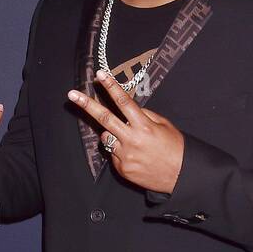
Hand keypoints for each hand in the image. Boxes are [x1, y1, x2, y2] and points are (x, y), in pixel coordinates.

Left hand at [67, 69, 183, 193]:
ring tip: (131, 142)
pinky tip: (135, 156)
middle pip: (104, 119)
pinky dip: (119, 152)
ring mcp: (125, 156)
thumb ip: (144, 115)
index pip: (124, 102)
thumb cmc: (175, 148)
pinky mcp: (122, 169)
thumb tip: (127, 109)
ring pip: (106, 138)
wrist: (181, 176)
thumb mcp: (164, 125)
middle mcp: (132, 140)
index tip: (100, 75)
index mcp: (144, 126)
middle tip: (72, 94)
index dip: (111, 87)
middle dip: (86, 105)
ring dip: (112, 134)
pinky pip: (113, 154)